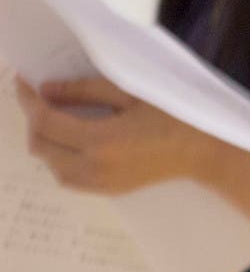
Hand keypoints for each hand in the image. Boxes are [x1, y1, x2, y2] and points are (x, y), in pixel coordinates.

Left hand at [15, 76, 215, 195]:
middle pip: (40, 144)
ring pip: (49, 164)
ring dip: (45, 140)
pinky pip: (67, 177)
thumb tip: (47, 91)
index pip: (45, 121)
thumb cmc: (175, 117)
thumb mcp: (132, 94)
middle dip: (33, 119)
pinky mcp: (108, 190)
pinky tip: (72, 142)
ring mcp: (100, 182)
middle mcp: (95, 166)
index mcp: (101, 140)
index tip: (23, 81)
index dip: (28, 100)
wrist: (204, 153)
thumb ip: (86, 91)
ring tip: (55, 119)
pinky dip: (58, 158)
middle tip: (40, 97)